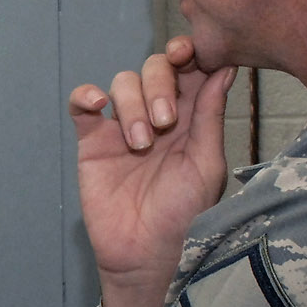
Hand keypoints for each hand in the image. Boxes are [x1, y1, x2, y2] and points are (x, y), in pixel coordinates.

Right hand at [70, 36, 234, 306]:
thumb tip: (224, 69)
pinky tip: (98, 106)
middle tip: (165, 123)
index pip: (189, 70)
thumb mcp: (207, 164)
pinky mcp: (92, 140)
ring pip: (122, 83)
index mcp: (192, 117)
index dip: (188, 53)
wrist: (147, 253)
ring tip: (141, 144)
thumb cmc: (185, 214)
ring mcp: (122, 126)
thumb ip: (210, 116)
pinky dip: (87, 95)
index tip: (189, 53)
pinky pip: (83, 103)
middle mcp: (157, 114)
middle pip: (155, 69)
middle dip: (161, 86)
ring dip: (133, 106)